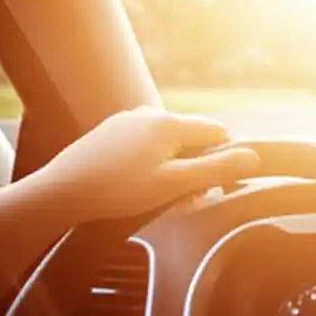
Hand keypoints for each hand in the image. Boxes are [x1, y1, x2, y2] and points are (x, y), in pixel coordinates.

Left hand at [28, 106, 258, 221]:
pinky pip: (145, 147)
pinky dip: (150, 166)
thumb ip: (216, 170)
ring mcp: (128, 121)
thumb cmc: (119, 190)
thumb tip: (253, 157)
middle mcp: (150, 114)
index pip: (218, 134)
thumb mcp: (175, 184)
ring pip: (168, 146)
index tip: (210, 188)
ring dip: (172, 171)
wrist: (62, 191)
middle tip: (181, 201)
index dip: (222, 162)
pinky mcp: (111, 132)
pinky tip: (134, 188)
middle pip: (193, 141)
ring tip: (156, 198)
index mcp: (170, 123)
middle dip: (194, 171)